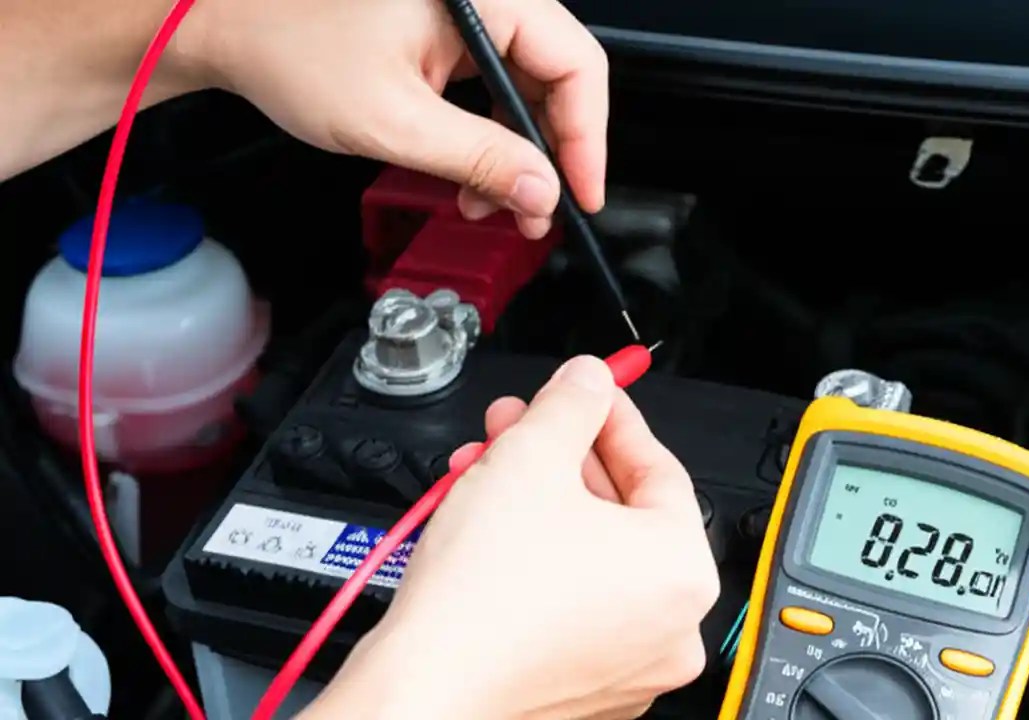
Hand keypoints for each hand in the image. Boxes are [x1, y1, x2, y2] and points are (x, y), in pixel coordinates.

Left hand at [179, 0, 608, 238]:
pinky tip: (468, 171)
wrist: (229, 25)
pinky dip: (488, 134)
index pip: (577, 66)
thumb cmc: (290, 48)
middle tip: (535, 210)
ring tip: (487, 200)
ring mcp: (465, 13)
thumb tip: (541, 191)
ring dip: (514, 153)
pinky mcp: (447, 31)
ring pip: (526, 88)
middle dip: (547, 155)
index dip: (587, 138)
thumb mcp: (395, 121)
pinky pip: (492, 85)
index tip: (581, 192)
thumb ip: (479, 159)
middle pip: (558, 78)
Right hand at [302, 356, 719, 718]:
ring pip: (587, 554)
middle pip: (618, 511)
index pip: (658, 467)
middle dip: (559, 457)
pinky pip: (569, 600)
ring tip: (487, 469)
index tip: (586, 391)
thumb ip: (571, 404)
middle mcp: (671, 627)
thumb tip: (588, 382)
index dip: (610, 416)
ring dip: (536, 500)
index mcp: (684, 571)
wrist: (423, 688)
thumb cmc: (483, 597)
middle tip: (521, 425)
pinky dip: (535, 557)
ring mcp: (627, 665)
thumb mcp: (532, 457)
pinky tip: (489, 525)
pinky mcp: (580, 686)